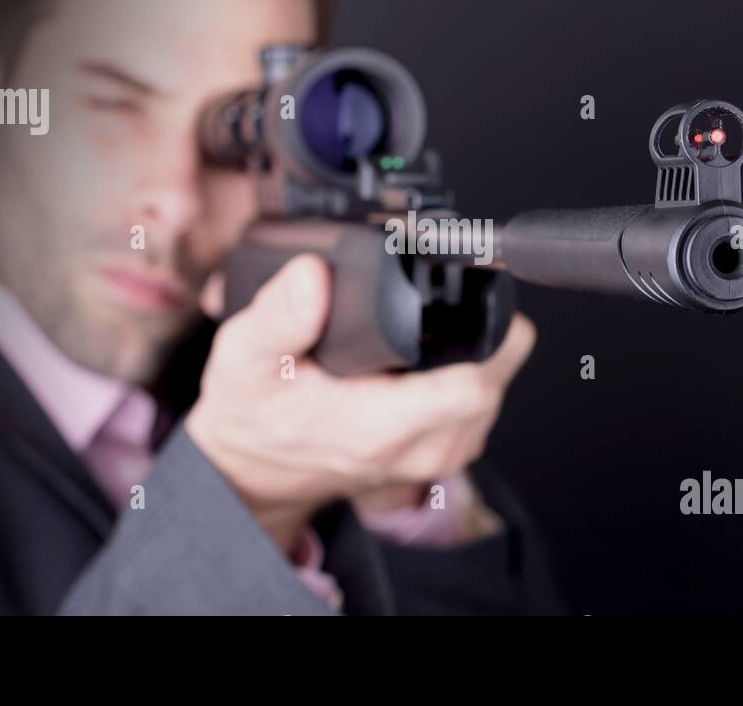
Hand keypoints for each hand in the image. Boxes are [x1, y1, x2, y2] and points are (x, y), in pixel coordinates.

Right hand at [185, 253, 534, 553]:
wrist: (256, 468)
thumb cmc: (256, 413)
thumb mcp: (246, 356)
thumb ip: (280, 315)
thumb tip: (314, 275)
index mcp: (379, 427)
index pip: (472, 385)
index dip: (481, 328)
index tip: (462, 292)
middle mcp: (419, 449)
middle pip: (496, 379)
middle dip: (480, 331)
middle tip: (440, 303)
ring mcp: (437, 455)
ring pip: (496, 391)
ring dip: (474, 355)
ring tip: (428, 332)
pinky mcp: (445, 453)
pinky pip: (481, 405)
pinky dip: (464, 376)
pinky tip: (427, 361)